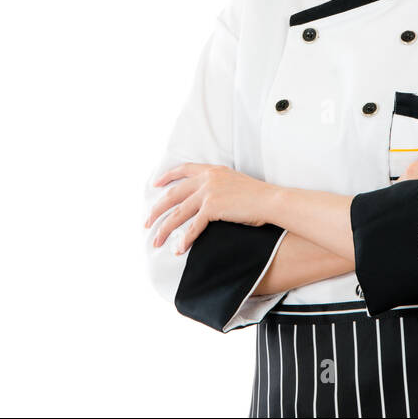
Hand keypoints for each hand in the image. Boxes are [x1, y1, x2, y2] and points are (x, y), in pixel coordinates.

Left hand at [144, 163, 276, 254]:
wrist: (271, 200)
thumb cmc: (257, 195)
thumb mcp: (234, 181)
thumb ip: (218, 184)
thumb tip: (207, 198)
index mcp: (212, 170)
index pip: (183, 169)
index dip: (166, 177)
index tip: (155, 184)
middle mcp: (207, 179)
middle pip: (173, 194)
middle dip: (157, 210)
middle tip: (147, 222)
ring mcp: (208, 192)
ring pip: (178, 213)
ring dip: (165, 229)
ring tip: (156, 241)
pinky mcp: (213, 208)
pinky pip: (193, 226)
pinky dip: (184, 239)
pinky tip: (179, 249)